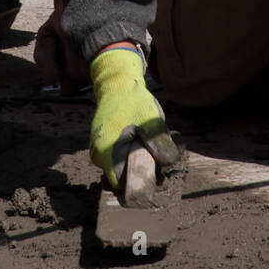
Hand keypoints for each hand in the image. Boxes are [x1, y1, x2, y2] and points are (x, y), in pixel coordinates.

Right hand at [89, 46, 179, 189]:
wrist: (117, 84)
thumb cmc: (132, 100)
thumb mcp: (150, 119)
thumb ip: (158, 141)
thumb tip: (169, 162)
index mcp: (106, 153)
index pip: (122, 185)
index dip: (140, 182)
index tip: (156, 170)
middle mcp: (99, 156)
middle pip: (124, 176)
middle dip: (144, 168)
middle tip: (161, 150)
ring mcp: (101, 151)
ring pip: (124, 166)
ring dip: (141, 158)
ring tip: (154, 138)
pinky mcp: (106, 146)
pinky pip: (122, 157)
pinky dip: (135, 151)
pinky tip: (145, 137)